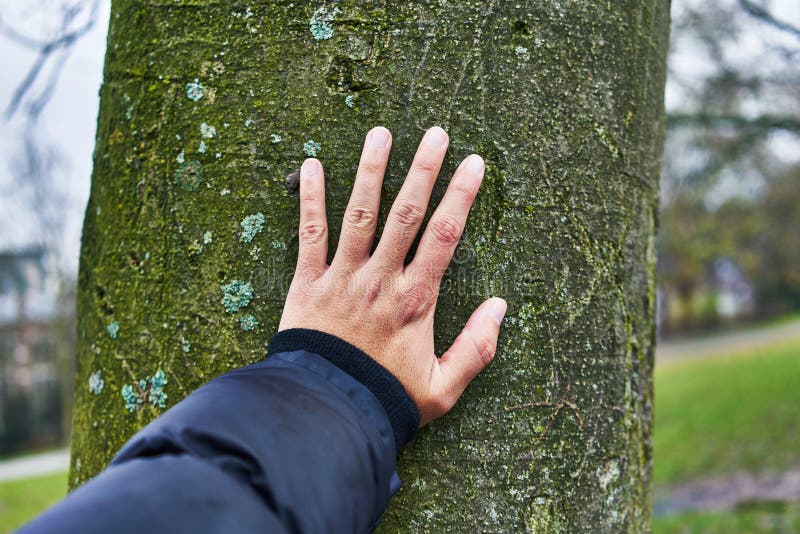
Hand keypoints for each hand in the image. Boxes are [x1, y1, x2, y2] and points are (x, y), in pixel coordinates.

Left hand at [279, 126, 505, 425]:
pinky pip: (310, 234)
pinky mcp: (308, 283)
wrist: (326, 412)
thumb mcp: (444, 388)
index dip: (461, 196)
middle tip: (436, 132)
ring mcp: (343, 277)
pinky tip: (311, 165)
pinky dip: (309, 199)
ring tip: (381, 133)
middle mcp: (381, 279)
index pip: (445, 236)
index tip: (474, 163)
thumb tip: (501, 307)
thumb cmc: (387, 399)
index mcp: (416, 299)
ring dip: (371, 170)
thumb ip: (477, 348)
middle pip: (406, 214)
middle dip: (423, 169)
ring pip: (360, 213)